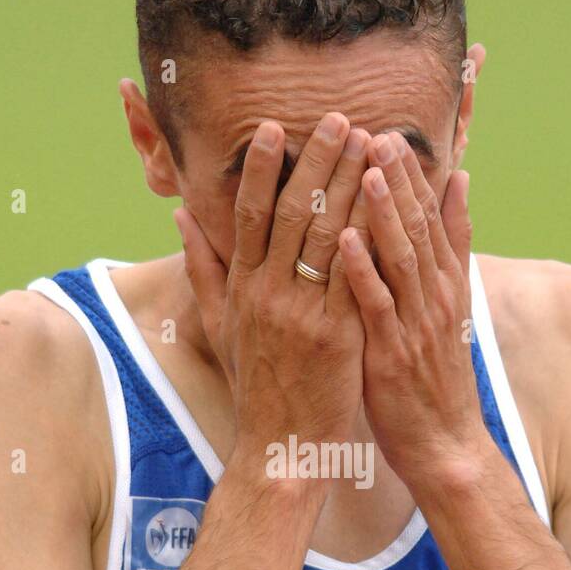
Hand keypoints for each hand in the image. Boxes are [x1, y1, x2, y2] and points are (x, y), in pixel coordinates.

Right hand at [176, 114, 370, 476]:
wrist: (280, 451)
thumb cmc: (257, 391)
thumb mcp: (220, 329)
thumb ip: (203, 270)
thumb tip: (181, 218)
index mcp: (242, 288)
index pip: (248, 212)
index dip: (261, 167)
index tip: (275, 126)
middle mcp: (268, 293)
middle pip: (293, 211)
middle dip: (318, 160)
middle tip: (341, 118)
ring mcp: (302, 312)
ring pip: (328, 233)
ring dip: (352, 182)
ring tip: (372, 144)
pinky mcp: (337, 334)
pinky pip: (356, 273)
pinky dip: (371, 233)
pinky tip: (388, 201)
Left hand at [336, 132, 486, 496]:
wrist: (445, 444)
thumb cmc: (433, 376)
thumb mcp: (450, 306)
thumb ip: (452, 245)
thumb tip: (459, 183)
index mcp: (444, 284)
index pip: (430, 218)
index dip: (412, 176)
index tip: (390, 132)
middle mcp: (434, 297)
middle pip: (418, 227)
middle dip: (399, 179)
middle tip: (378, 131)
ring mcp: (415, 324)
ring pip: (401, 258)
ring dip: (384, 212)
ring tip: (367, 167)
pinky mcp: (393, 353)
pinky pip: (377, 306)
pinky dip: (363, 272)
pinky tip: (345, 241)